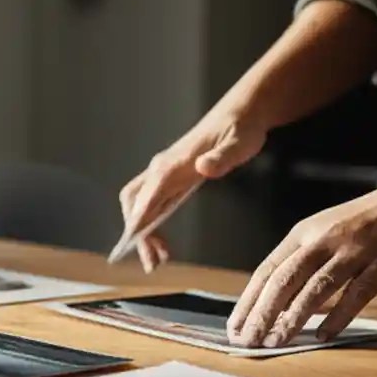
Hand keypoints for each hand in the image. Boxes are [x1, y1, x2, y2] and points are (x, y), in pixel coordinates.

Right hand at [118, 107, 266, 271]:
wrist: (241, 114)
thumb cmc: (241, 129)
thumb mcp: (238, 144)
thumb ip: (221, 158)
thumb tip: (202, 167)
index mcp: (172, 164)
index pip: (147, 195)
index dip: (139, 220)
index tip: (136, 242)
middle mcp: (161, 168)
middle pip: (134, 203)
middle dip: (137, 233)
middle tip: (152, 261)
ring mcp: (164, 173)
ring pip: (139, 205)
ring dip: (143, 232)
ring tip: (158, 258)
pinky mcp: (171, 178)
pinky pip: (152, 204)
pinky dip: (151, 225)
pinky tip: (162, 242)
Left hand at [227, 180, 376, 347]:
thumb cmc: (370, 220)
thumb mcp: (326, 231)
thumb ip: (303, 261)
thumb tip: (277, 303)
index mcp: (305, 232)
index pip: (267, 271)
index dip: (248, 301)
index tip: (235, 327)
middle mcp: (324, 239)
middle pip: (283, 281)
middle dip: (261, 315)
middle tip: (247, 342)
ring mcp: (354, 250)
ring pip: (314, 289)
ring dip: (292, 319)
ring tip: (275, 343)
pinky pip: (356, 294)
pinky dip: (337, 317)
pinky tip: (322, 336)